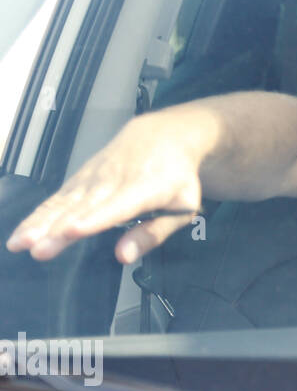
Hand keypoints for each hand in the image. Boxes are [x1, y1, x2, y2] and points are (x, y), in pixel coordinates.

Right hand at [5, 115, 205, 264]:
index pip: (118, 205)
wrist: (162, 135)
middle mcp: (114, 180)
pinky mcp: (80, 178)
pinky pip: (57, 198)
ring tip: (21, 243)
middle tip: (38, 249)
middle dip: (58, 229)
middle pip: (83, 207)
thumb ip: (154, 233)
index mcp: (147, 187)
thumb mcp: (182, 207)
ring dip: (40, 223)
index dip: (96, 218)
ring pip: (64, 202)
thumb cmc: (177, 176)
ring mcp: (94, 177)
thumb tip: (124, 256)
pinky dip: (38, 214)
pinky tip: (22, 232)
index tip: (74, 231)